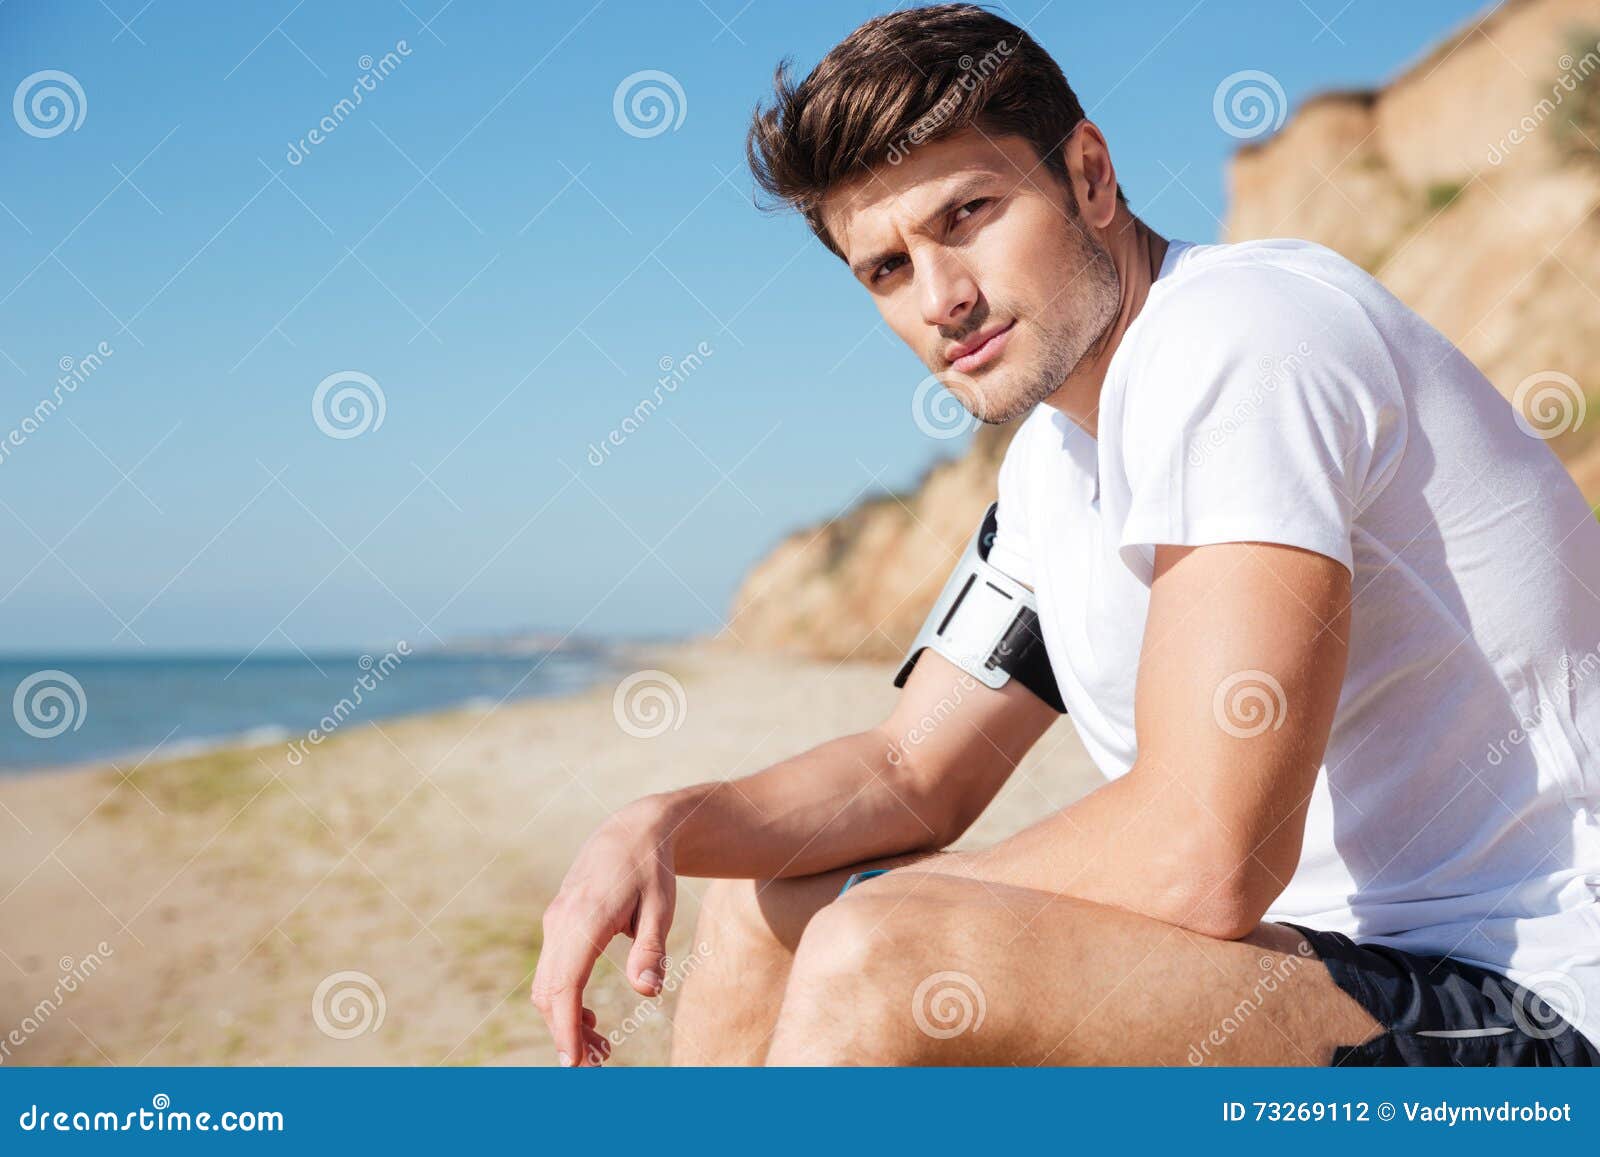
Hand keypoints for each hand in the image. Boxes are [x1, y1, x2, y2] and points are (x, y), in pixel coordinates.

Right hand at [531, 799, 676, 1065]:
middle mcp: (561, 922)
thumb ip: (652, 950)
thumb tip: (647, 992)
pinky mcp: (558, 923)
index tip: (575, 1064)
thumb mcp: (662, 907)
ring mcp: (555, 921)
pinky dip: (564, 1001)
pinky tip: (590, 1019)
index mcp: (585, 919)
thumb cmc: (652, 870)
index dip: (567, 1028)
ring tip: (601, 1049)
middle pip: (550, 992)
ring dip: (565, 1021)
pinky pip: (552, 971)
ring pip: (546, 985)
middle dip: (567, 1034)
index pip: (565, 985)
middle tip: (600, 1066)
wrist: (633, 830)